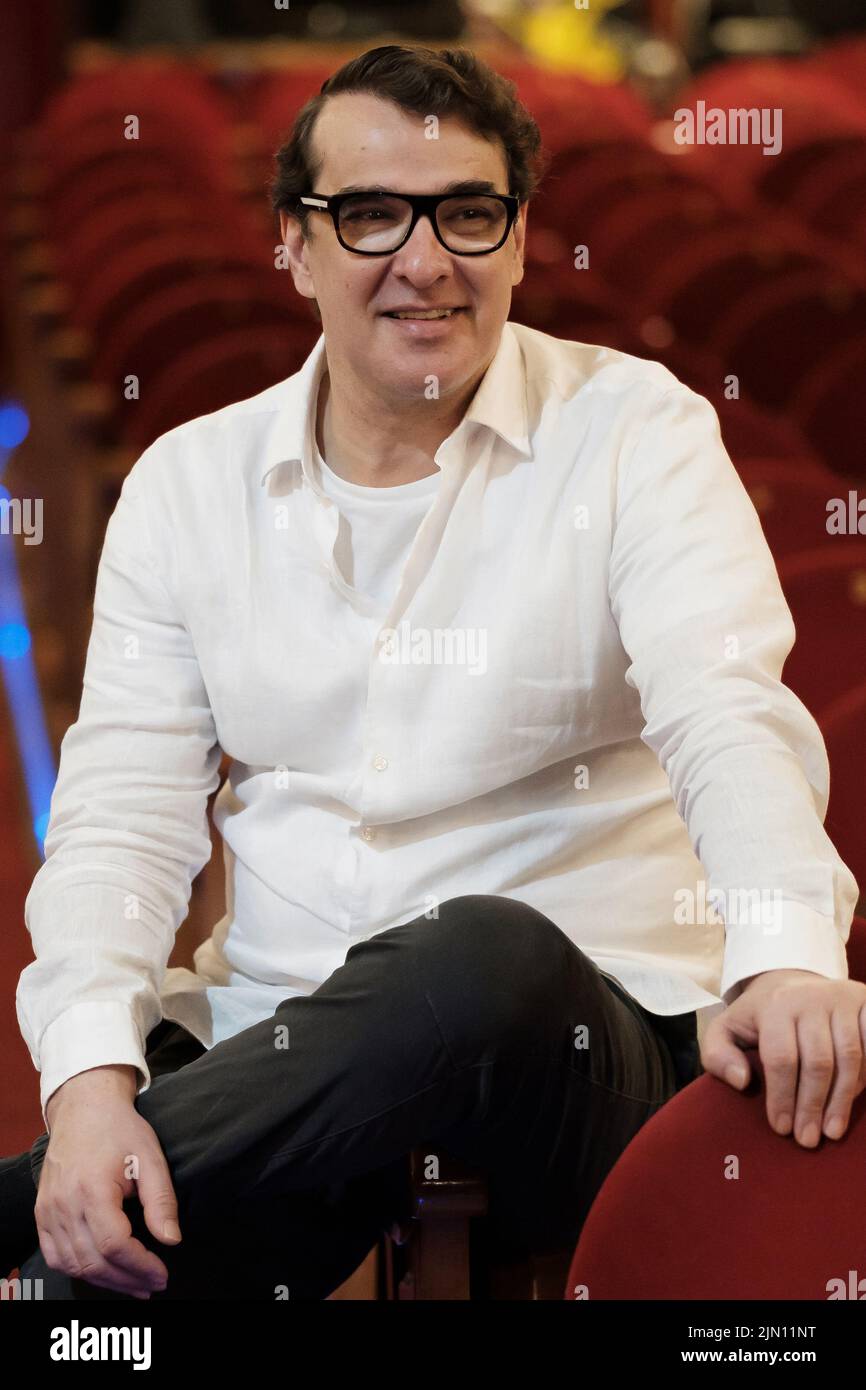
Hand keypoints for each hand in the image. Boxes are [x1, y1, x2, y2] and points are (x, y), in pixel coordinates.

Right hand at [36, 1066, 181, 1297]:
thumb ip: (161, 1201)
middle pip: (93, 1261)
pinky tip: (103, 1272)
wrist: (84, 1108)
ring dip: (105, 1281)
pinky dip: (78, 1270)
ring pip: (73, 1264)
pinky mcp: (43, 1212)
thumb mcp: (151, 1157)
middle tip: (153, 1286)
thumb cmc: (120, 1130)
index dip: (140, 1266)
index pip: (114, 1245)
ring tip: (133, 1285)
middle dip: (127, 1280)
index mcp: (92, 1189)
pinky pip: (55, 1256)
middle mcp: (64, 1204)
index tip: (162, 1274)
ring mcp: (48, 1210)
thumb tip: (171, 1240)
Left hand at [700, 971, 865, 1146]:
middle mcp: (810, 999)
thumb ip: (718, 1055)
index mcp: (774, 1006)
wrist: (789, 982)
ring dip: (841, 1099)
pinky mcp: (864, 1003)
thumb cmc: (757, 1016)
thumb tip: (741, 1081)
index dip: (782, 1096)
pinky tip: (855, 1101)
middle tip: (807, 1140)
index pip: (781, 1057)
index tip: (781, 1128)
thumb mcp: (726, 1029)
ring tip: (831, 1131)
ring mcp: (841, 999)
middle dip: (812, 1105)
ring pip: (849, 1057)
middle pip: (817, 1061)